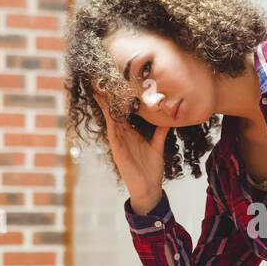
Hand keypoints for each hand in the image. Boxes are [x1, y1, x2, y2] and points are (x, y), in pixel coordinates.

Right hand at [92, 85, 166, 208]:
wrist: (149, 188)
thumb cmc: (151, 169)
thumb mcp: (157, 145)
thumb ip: (160, 132)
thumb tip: (167, 118)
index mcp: (131, 132)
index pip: (124, 111)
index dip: (120, 98)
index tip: (118, 82)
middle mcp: (122, 134)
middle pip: (113, 111)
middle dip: (107, 96)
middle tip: (101, 78)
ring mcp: (118, 141)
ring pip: (110, 118)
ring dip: (104, 104)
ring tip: (99, 88)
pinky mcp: (117, 148)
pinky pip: (112, 131)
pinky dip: (109, 119)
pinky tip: (107, 108)